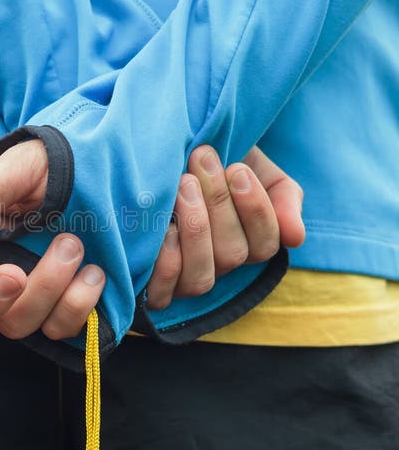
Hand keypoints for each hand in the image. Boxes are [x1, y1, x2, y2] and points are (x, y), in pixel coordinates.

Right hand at [0, 139, 104, 339]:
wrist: (96, 172)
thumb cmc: (41, 170)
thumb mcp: (6, 175)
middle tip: (16, 272)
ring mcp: (30, 298)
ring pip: (19, 324)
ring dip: (46, 287)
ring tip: (72, 244)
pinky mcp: (64, 308)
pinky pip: (61, 328)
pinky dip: (78, 303)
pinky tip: (92, 272)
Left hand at [146, 145, 303, 308]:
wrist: (169, 153)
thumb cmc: (216, 161)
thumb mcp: (256, 168)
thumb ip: (283, 197)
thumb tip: (295, 237)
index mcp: (250, 244)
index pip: (264, 243)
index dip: (254, 208)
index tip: (237, 168)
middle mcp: (221, 268)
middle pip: (232, 255)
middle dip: (218, 204)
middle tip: (201, 160)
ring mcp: (187, 281)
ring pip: (202, 279)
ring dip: (195, 230)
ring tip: (183, 185)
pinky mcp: (155, 289)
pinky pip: (163, 296)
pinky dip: (165, 264)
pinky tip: (164, 226)